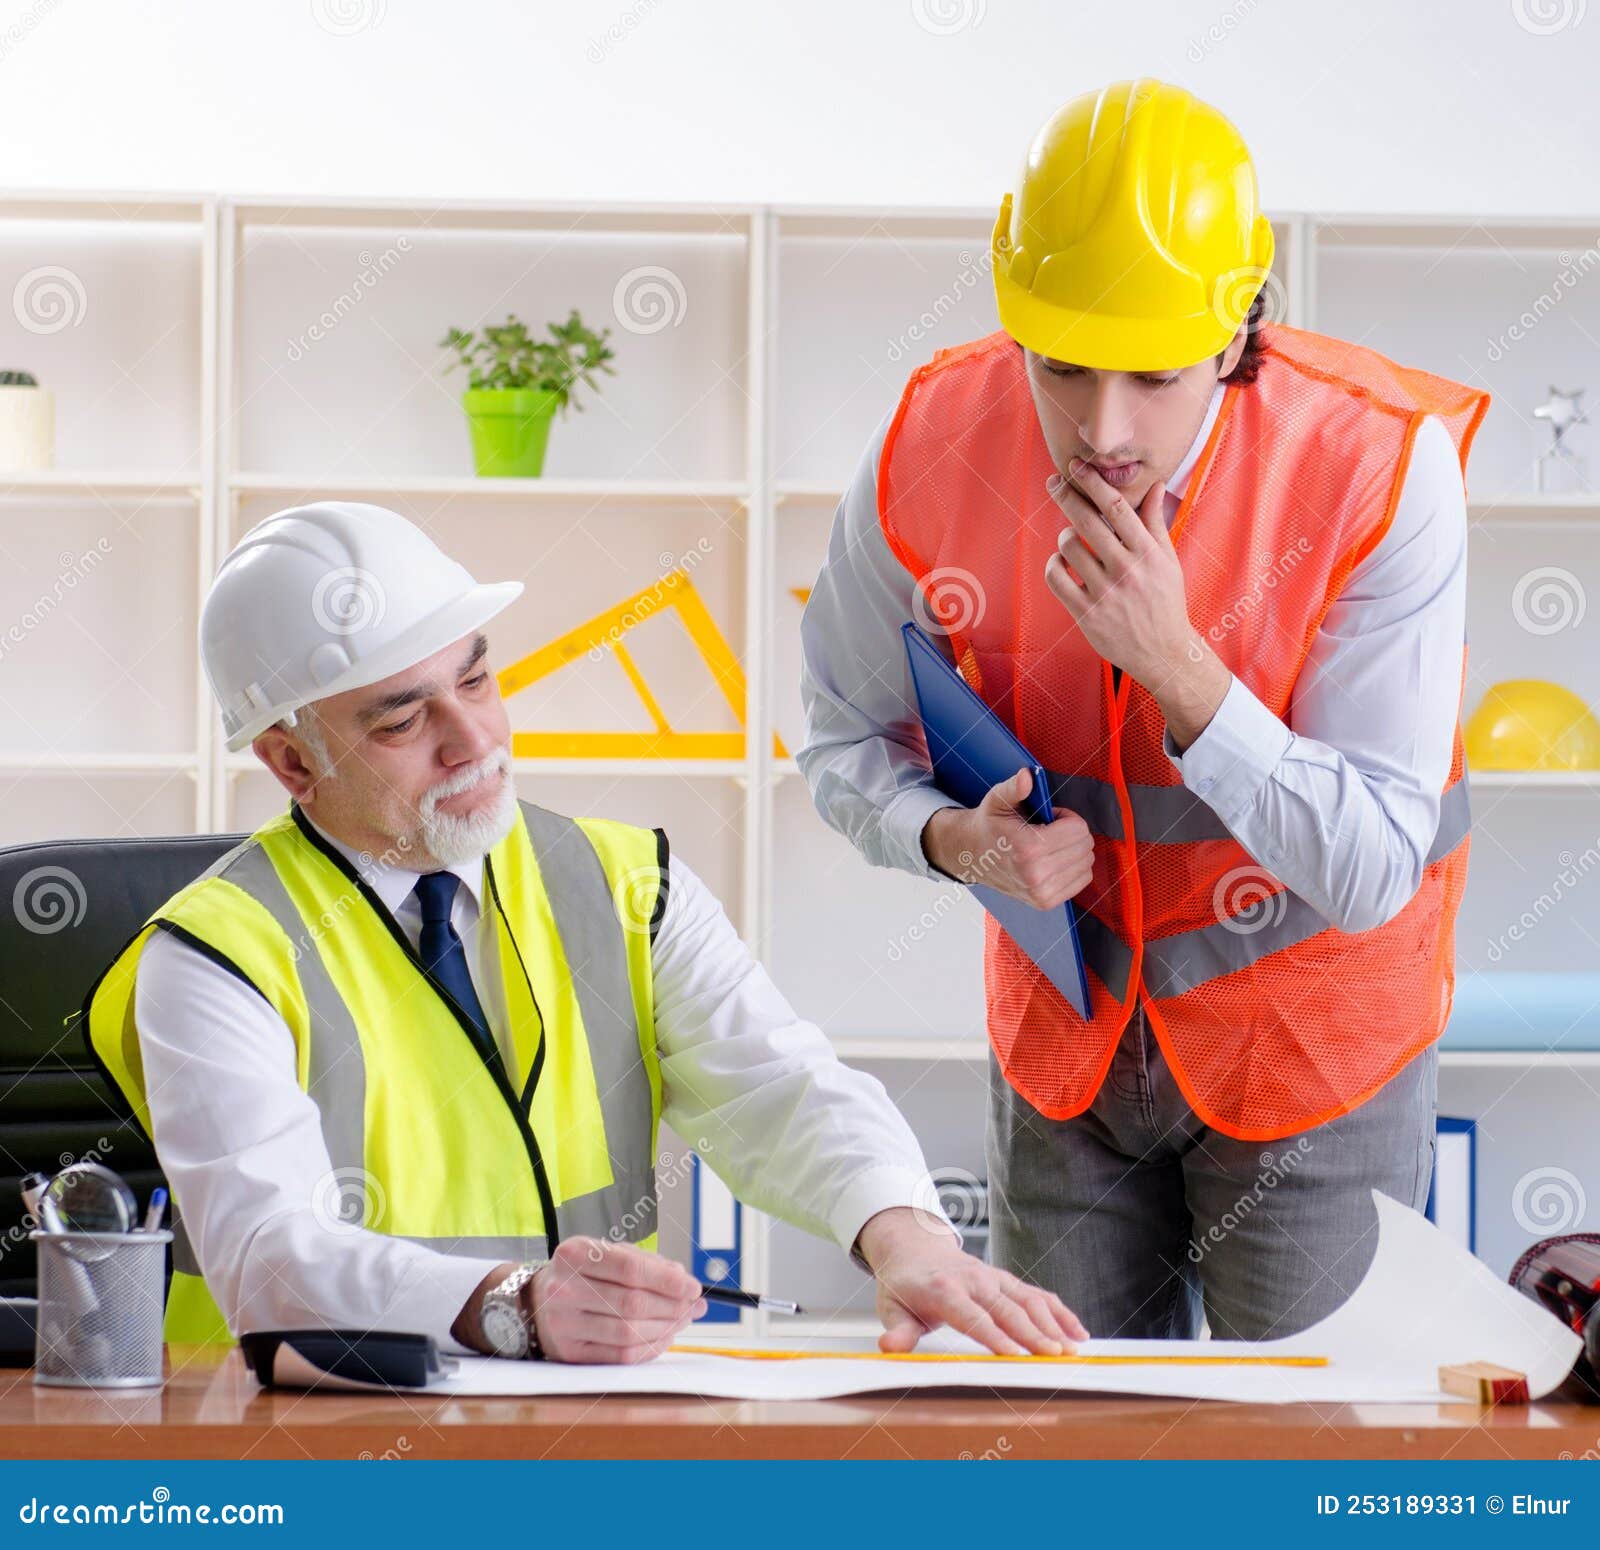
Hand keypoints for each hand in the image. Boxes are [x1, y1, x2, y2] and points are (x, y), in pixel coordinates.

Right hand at [458, 1241, 704, 1363]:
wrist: (536, 1302)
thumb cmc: (584, 1273)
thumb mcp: (607, 1253)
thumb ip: (646, 1263)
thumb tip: (684, 1282)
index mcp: (574, 1254)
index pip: (629, 1269)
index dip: (667, 1280)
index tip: (693, 1286)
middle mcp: (564, 1289)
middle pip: (632, 1304)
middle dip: (673, 1306)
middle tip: (696, 1305)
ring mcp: (564, 1325)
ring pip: (629, 1333)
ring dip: (667, 1328)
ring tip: (684, 1318)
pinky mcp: (570, 1354)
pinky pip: (621, 1356)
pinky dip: (651, 1347)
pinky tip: (665, 1335)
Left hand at [857, 1206, 1088, 1355]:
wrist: (915, 1250)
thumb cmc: (904, 1287)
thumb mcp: (892, 1308)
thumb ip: (898, 1331)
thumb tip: (888, 1348)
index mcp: (944, 1289)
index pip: (973, 1317)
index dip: (994, 1336)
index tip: (1014, 1356)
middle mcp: (974, 1280)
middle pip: (1007, 1309)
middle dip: (1031, 1333)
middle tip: (1053, 1357)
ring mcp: (994, 1278)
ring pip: (1028, 1300)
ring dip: (1051, 1324)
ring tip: (1070, 1350)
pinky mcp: (1007, 1281)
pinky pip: (1037, 1295)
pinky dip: (1059, 1312)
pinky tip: (1078, 1333)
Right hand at [921, 767, 1092, 909]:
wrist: (973, 856)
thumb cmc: (991, 826)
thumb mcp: (998, 801)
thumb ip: (1015, 787)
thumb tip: (1027, 776)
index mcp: (1028, 849)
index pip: (1078, 829)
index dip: (1065, 817)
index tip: (1048, 818)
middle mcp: (1036, 875)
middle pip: (1085, 845)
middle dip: (1071, 833)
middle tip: (1047, 831)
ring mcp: (1042, 892)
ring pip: (1086, 863)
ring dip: (1072, 850)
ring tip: (1048, 846)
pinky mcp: (1046, 902)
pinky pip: (1083, 879)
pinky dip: (1074, 867)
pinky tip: (1053, 860)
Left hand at [1042, 458, 1230, 746]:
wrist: (1164, 652)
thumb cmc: (1165, 601)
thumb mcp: (1167, 560)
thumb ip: (1155, 522)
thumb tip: (1153, 484)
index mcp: (1148, 553)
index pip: (1117, 507)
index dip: (1094, 482)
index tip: (1077, 466)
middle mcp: (1126, 570)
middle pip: (1086, 520)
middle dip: (1066, 494)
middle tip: (1054, 482)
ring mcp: (1105, 592)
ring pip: (1067, 546)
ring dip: (1064, 537)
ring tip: (1072, 541)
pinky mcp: (1086, 613)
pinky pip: (1056, 578)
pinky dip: (1054, 565)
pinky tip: (1062, 565)